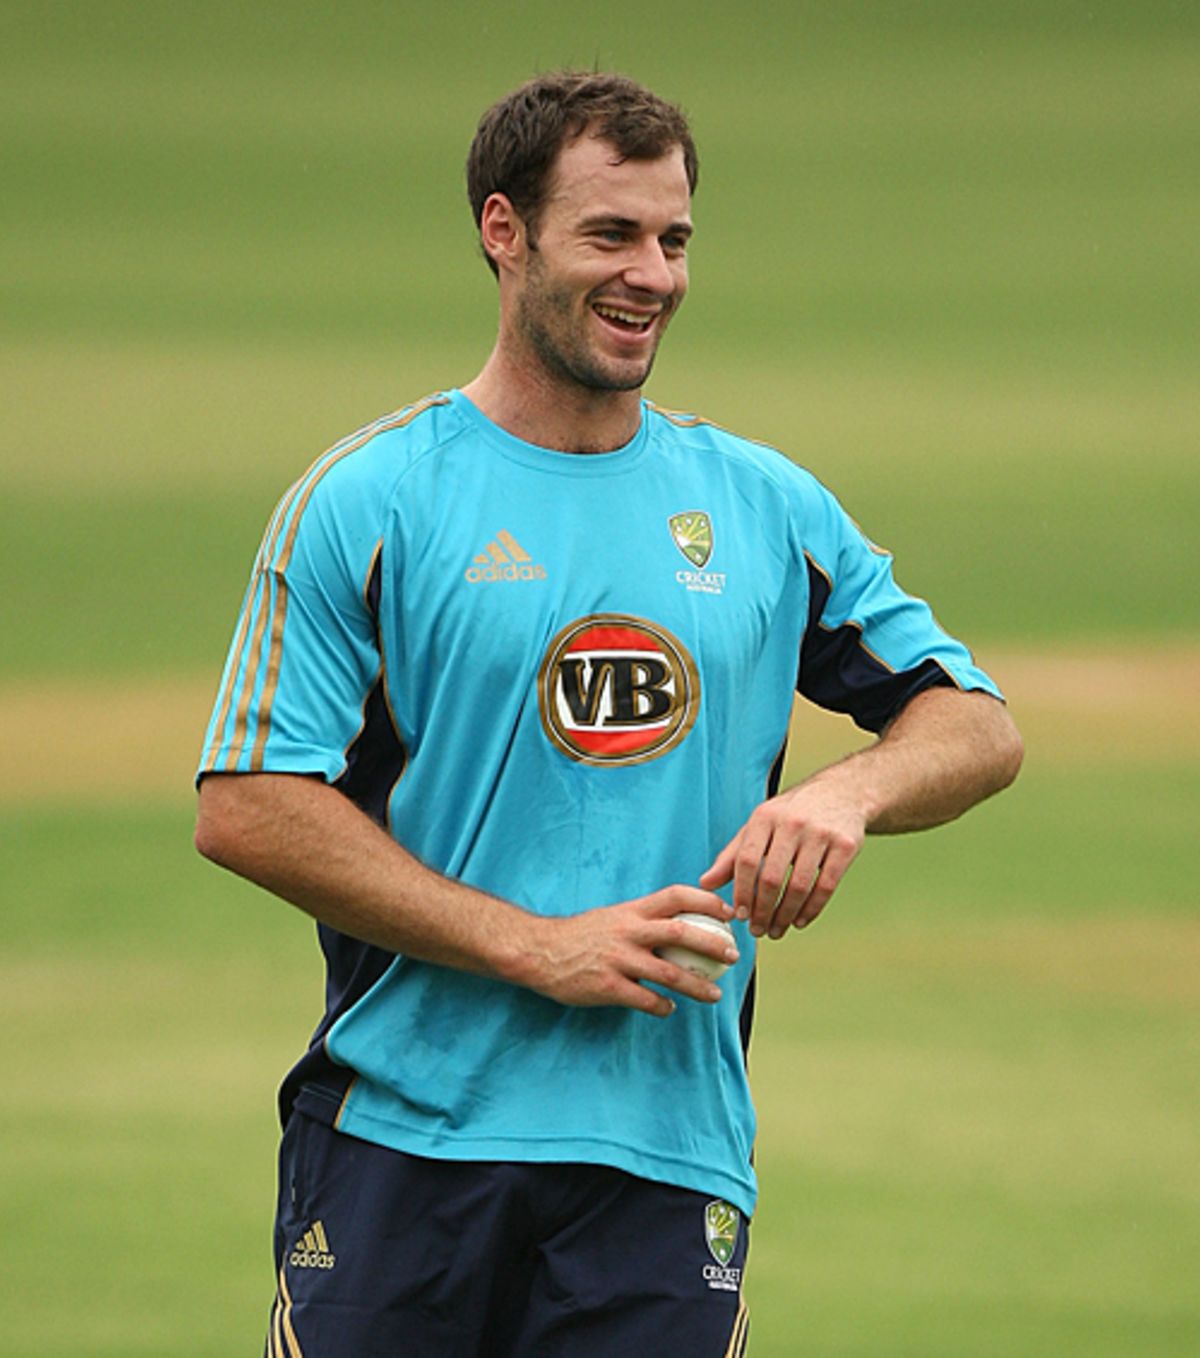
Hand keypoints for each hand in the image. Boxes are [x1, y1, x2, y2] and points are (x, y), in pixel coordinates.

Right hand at [518, 887, 738, 1017]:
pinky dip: (662, 1006)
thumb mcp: (612, 917)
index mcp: (631, 911)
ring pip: (670, 973)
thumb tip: (676, 924)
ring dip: (698, 986)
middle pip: (681, 932)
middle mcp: (629, 931)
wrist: (539, 952)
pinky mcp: (608, 986)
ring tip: (715, 996)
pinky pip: (645, 1000)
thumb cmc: (579, 936)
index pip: (676, 896)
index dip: (706, 901)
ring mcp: (619, 959)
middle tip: (733, 954)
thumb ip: (641, 920)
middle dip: (713, 943)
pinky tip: (669, 1009)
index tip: (728, 912)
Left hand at [700, 775, 866, 938]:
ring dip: (786, 915)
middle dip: (763, 911)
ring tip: (776, 930)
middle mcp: (792, 823)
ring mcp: (821, 834)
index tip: (739, 915)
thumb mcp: (759, 825)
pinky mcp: (845, 845)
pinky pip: (826, 886)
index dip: (741, 892)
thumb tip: (705, 883)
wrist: (841, 793)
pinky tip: (800, 921)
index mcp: (765, 817)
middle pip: (772, 877)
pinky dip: (812, 909)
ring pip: (800, 886)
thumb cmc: (791, 814)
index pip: (746, 860)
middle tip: (758, 931)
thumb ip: (732, 855)